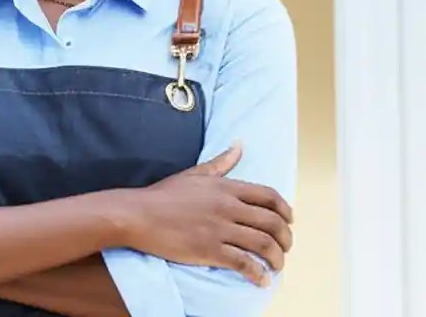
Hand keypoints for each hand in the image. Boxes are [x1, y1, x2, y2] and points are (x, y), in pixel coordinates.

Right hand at [118, 143, 293, 285]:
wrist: (137, 214)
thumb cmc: (162, 195)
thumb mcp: (194, 174)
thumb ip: (221, 162)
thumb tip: (239, 146)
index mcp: (225, 187)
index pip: (269, 196)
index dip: (285, 211)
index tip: (289, 221)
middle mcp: (227, 207)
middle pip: (272, 223)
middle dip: (286, 238)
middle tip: (285, 247)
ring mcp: (219, 229)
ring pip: (263, 244)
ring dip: (276, 258)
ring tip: (276, 266)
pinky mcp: (209, 250)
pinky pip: (243, 263)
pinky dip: (258, 273)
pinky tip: (261, 280)